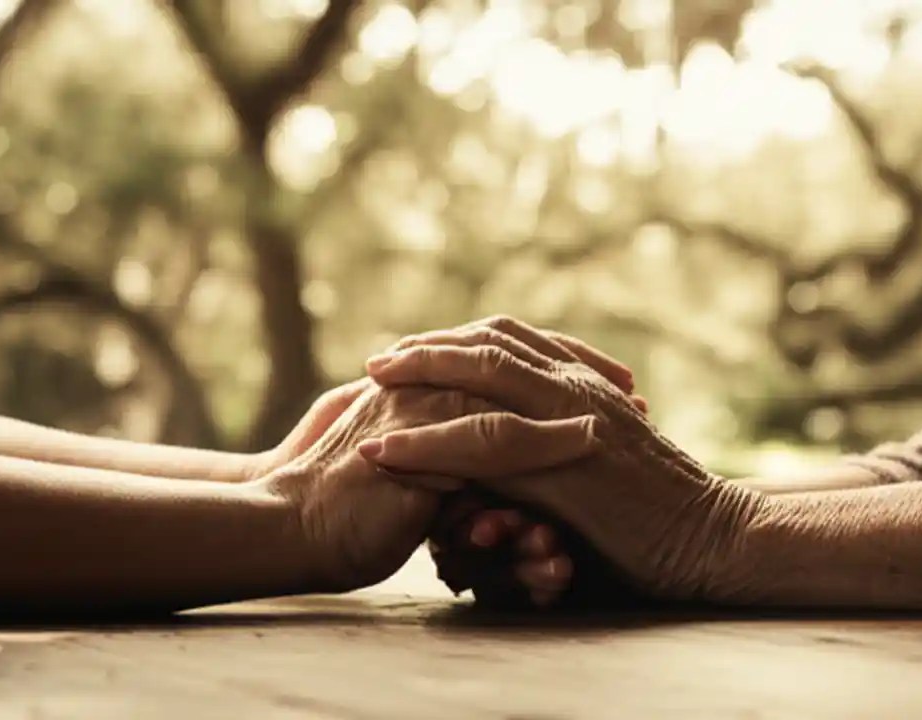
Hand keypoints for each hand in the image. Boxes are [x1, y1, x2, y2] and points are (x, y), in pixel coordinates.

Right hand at [252, 383, 596, 592]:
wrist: (289, 525)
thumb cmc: (341, 504)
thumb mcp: (402, 466)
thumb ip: (433, 443)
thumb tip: (475, 453)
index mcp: (428, 389)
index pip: (502, 361)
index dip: (554, 364)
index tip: (607, 377)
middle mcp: (430, 389)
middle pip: (518, 364)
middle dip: (579, 374)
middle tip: (631, 388)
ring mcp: (425, 411)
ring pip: (513, 401)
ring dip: (572, 404)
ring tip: (625, 414)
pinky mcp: (418, 446)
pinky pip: (493, 441)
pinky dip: (543, 441)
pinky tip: (585, 444)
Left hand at [359, 337, 765, 601]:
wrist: (713, 542)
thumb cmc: (659, 514)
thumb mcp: (607, 460)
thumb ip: (563, 440)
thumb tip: (518, 450)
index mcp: (586, 383)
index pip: (511, 340)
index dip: (457, 340)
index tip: (410, 350)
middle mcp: (577, 388)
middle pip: (489, 345)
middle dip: (427, 348)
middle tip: (378, 360)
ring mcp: (573, 420)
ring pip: (482, 381)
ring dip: (418, 381)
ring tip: (369, 387)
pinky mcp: (565, 465)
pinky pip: (481, 446)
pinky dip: (426, 446)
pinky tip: (384, 454)